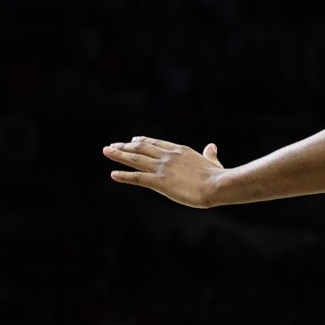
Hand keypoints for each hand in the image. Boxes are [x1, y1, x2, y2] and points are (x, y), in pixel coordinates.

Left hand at [105, 135, 224, 207]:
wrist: (216, 185)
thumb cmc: (217, 176)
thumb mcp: (212, 161)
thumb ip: (209, 154)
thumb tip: (211, 146)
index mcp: (181, 150)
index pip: (157, 143)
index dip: (143, 141)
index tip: (132, 140)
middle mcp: (169, 156)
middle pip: (142, 148)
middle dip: (125, 146)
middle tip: (112, 145)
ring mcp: (163, 168)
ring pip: (136, 159)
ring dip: (119, 155)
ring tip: (107, 151)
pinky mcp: (159, 182)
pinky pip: (137, 178)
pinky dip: (124, 176)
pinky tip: (113, 174)